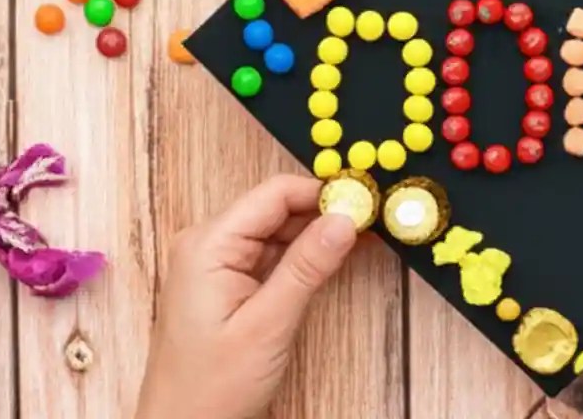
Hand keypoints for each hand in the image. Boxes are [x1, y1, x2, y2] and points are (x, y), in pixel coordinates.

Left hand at [136, 175, 356, 418]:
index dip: (323, 193)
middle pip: (277, 209)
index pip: (275, 194)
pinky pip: (271, 256)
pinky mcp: (228, 284)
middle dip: (325, 212)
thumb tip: (346, 219)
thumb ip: (308, 267)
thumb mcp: (268, 325)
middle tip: (374, 221)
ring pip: (278, 231)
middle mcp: (208, 245)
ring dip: (318, 234)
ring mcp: (216, 265)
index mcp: (208, 245)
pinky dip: (303, 256)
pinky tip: (335, 258)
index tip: (366, 202)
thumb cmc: (211, 388)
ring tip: (364, 237)